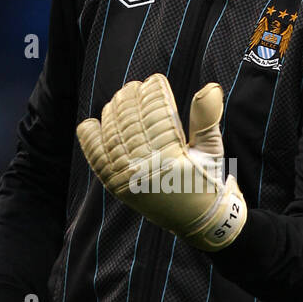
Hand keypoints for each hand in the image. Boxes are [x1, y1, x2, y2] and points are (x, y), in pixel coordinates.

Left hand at [76, 72, 246, 250]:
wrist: (198, 221)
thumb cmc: (208, 180)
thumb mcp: (212, 149)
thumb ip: (206, 119)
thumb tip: (210, 86)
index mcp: (172, 156)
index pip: (156, 113)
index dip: (153, 92)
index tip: (155, 80)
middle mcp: (146, 167)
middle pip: (131, 120)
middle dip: (131, 98)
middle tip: (134, 86)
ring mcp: (128, 178)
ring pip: (113, 134)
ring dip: (113, 112)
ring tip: (119, 99)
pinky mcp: (117, 187)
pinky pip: (97, 159)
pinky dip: (90, 139)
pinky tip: (91, 123)